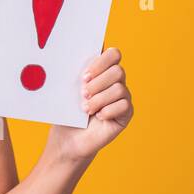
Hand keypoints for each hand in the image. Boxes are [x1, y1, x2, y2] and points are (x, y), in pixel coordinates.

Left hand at [44, 47, 133, 163]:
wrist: (68, 139)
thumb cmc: (67, 112)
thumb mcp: (68, 91)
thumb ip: (76, 73)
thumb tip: (76, 57)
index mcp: (101, 71)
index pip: (113, 54)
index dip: (101, 61)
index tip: (85, 75)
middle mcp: (115, 82)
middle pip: (118, 70)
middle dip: (98, 82)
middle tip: (83, 94)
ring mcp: (122, 97)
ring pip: (119, 89)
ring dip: (99, 99)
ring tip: (86, 109)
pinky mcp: (126, 114)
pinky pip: (124, 106)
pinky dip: (108, 111)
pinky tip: (98, 117)